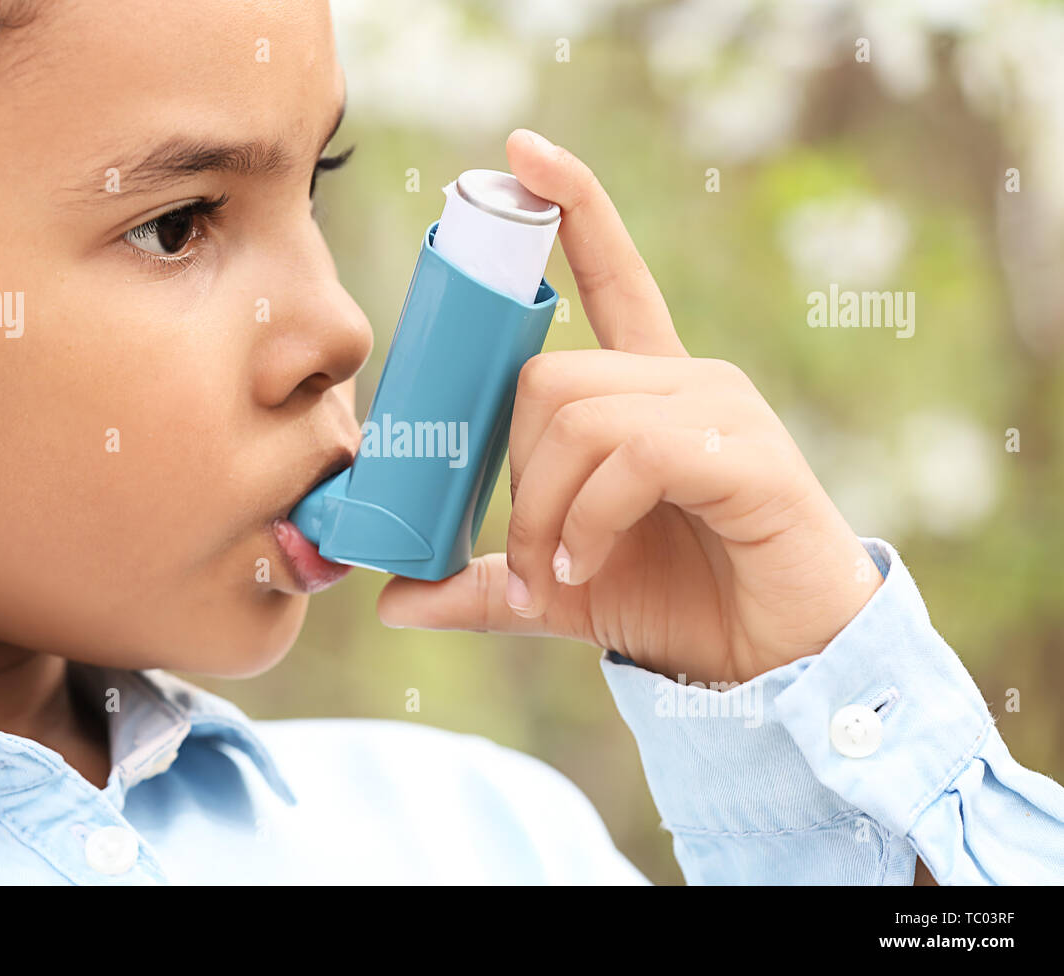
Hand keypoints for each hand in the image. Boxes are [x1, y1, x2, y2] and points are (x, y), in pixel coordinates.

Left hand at [375, 129, 883, 684]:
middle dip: (514, 475)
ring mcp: (719, 408)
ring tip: (557, 569)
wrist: (774, 660)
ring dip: (542, 510)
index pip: (610, 274)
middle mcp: (684, 379)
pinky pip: (631, 455)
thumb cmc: (680, 602)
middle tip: (526, 552)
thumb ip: (483, 581)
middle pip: (547, 375)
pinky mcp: (745, 453)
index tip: (522, 152)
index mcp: (644, 391)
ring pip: (578, 415)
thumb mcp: (561, 586)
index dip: (573, 206)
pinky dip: (588, 519)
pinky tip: (589, 563)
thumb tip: (392, 596)